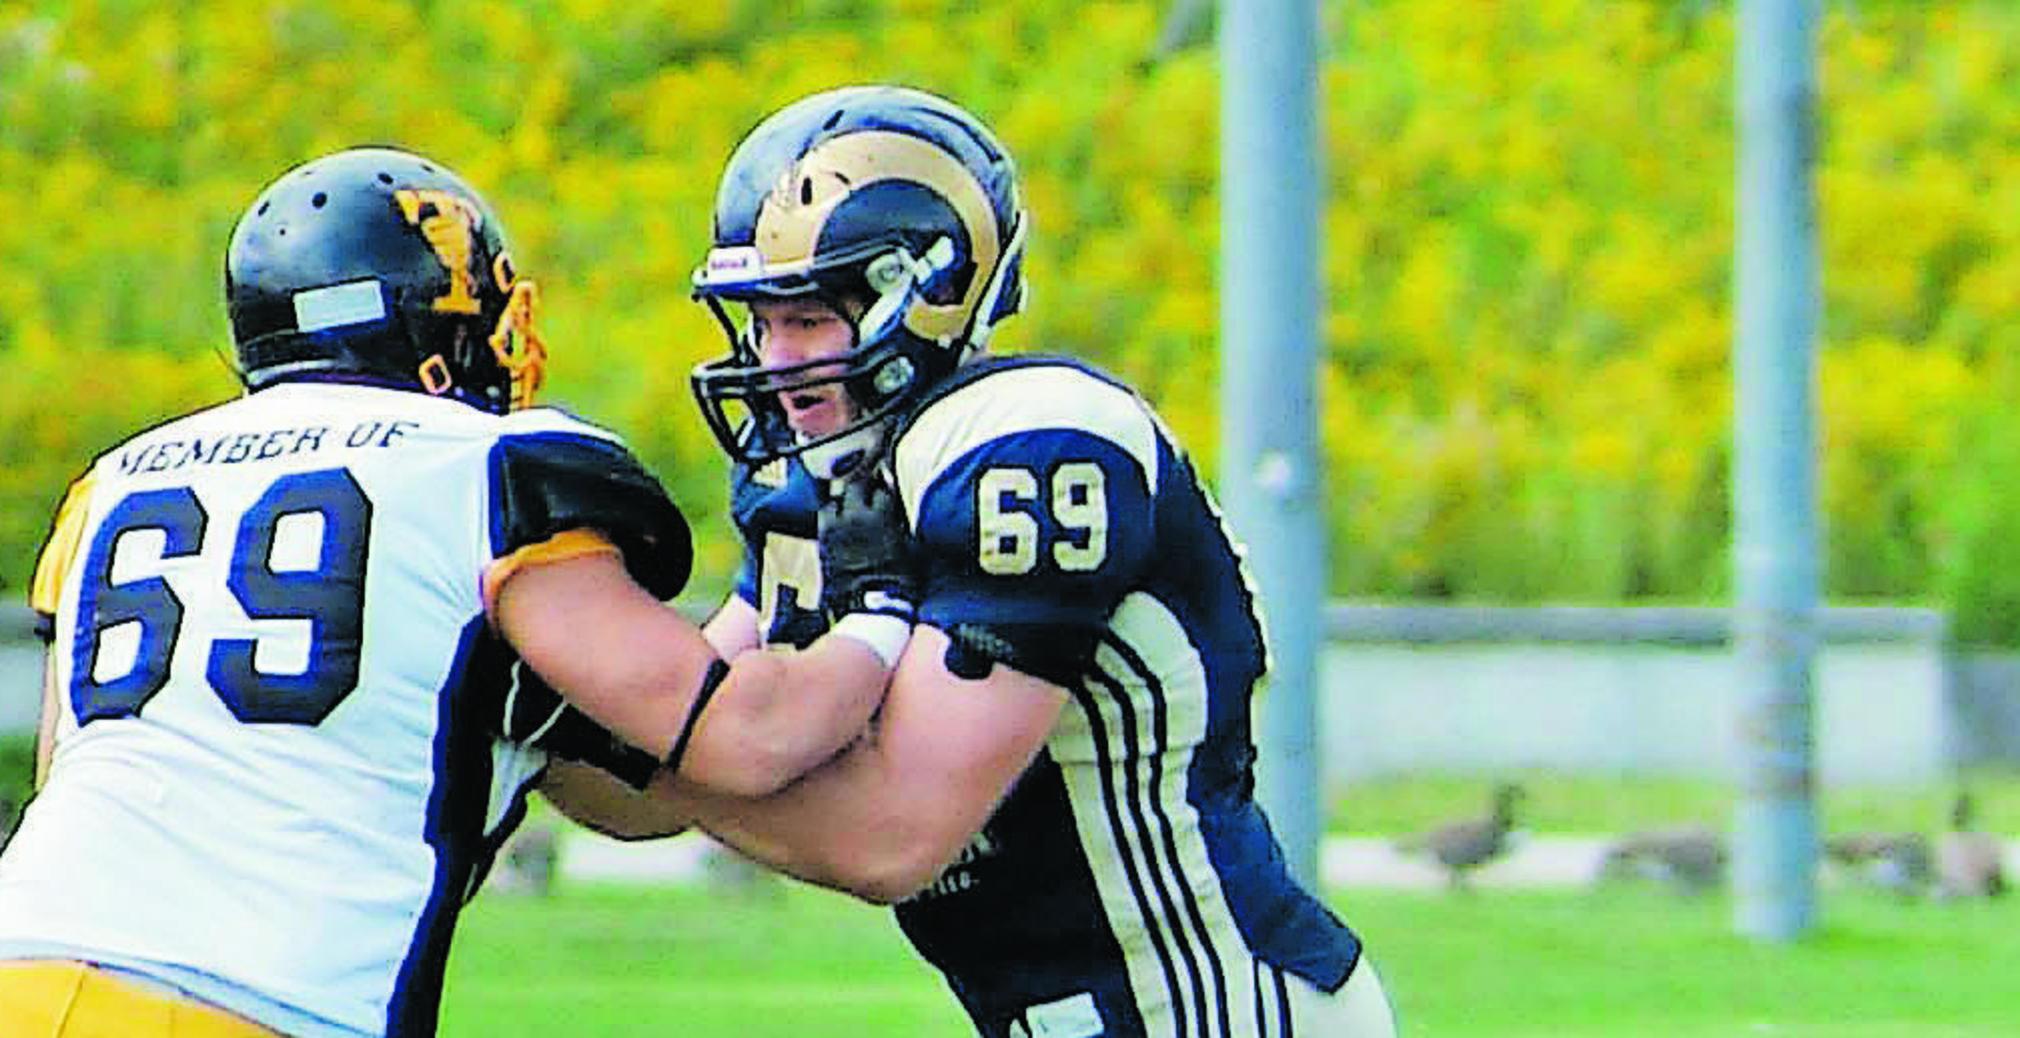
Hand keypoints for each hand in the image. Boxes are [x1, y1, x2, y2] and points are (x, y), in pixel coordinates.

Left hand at [818, 474, 919, 621]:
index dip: (888, 481)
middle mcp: (854, 518)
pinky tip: (841, 521)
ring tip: (853, 501)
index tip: (890, 478)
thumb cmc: (898, 585)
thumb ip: (903, 524)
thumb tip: (900, 511)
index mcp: (880, 517)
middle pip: (855, 484)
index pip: (883, 487)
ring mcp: (834, 530)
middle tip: (871, 479)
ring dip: (843, 498)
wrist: (871, 609)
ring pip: (834, 500)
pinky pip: (825, 520)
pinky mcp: (823, 544)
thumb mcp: (912, 549)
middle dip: (863, 479)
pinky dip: (833, 516)